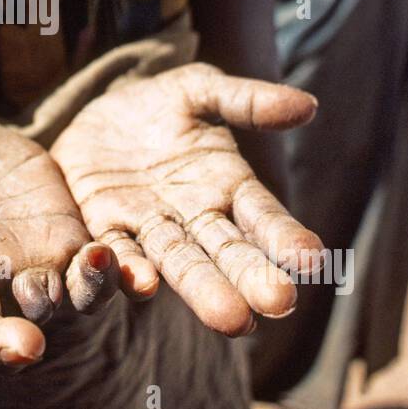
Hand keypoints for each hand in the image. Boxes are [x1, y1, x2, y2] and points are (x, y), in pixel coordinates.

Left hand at [51, 63, 323, 336]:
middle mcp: (195, 217)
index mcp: (228, 185)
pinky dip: (131, 269)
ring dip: (203, 290)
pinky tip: (145, 285)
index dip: (285, 237)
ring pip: (180, 263)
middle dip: (249, 278)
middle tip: (277, 305)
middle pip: (226, 252)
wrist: (95, 113)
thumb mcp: (200, 89)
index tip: (311, 260)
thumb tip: (309, 106)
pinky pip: (119, 251)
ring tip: (231, 319)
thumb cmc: (160, 105)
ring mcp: (151, 228)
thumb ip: (246, 100)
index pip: (263, 216)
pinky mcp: (105, 229)